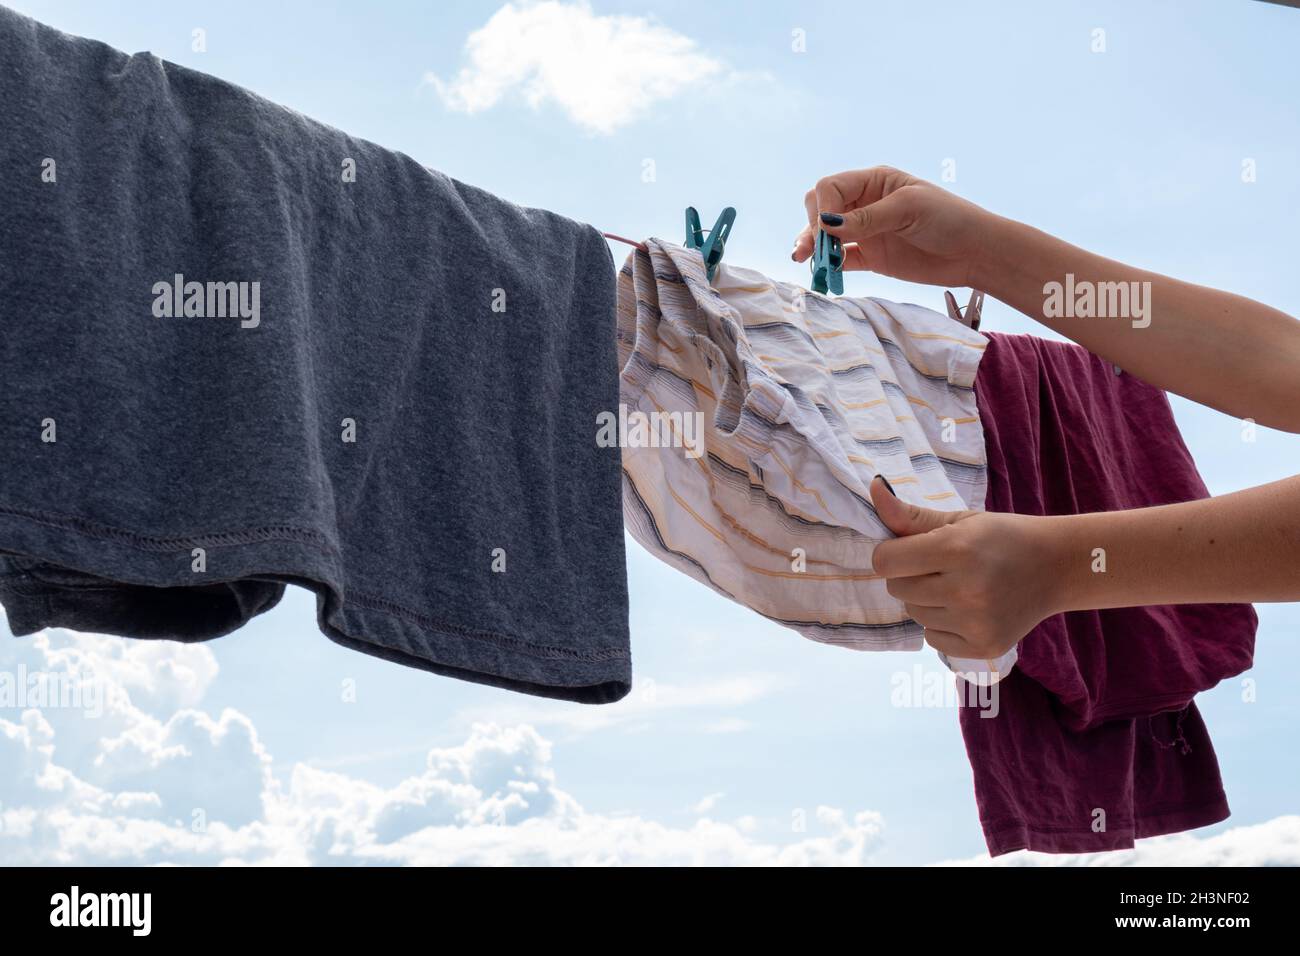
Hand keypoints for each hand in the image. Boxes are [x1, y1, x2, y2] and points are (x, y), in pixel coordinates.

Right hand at [792, 166, 1001, 288]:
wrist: (975, 252)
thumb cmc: (949, 218)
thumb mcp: (908, 209)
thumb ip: (867, 218)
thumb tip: (826, 224)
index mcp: (874, 182)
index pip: (832, 187)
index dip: (822, 207)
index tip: (825, 229)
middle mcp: (865, 204)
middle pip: (821, 209)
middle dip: (811, 227)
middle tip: (812, 249)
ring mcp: (866, 232)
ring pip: (825, 237)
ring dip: (813, 248)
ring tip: (807, 262)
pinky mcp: (871, 258)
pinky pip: (840, 261)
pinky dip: (829, 267)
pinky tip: (824, 274)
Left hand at [868, 476, 1061, 660]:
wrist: (1057, 568)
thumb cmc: (1002, 538)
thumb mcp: (959, 520)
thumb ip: (910, 515)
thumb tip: (873, 488)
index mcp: (956, 549)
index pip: (885, 562)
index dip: (891, 554)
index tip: (910, 550)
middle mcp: (965, 589)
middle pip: (897, 589)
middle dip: (911, 576)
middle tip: (944, 567)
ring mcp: (975, 622)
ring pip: (914, 614)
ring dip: (927, 601)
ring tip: (961, 586)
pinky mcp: (983, 647)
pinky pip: (932, 639)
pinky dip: (942, 625)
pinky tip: (968, 609)